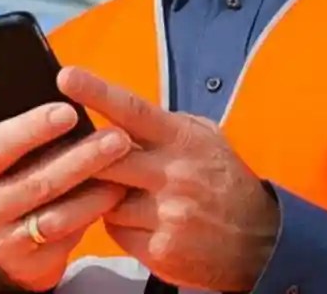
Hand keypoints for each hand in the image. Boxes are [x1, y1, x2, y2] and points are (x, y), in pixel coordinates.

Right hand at [0, 101, 133, 291]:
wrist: (0, 246)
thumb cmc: (9, 180)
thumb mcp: (2, 157)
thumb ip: (23, 132)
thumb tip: (62, 90)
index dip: (32, 128)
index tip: (69, 111)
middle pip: (37, 181)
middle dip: (81, 157)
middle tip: (117, 137)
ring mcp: (4, 240)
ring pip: (58, 214)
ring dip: (96, 189)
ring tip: (126, 166)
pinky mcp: (29, 265)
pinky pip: (69, 238)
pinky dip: (94, 214)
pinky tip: (116, 195)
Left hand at [58, 66, 279, 290]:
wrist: (259, 241)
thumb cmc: (224, 181)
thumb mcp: (206, 138)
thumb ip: (164, 124)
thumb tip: (118, 108)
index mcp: (182, 139)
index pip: (132, 110)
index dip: (97, 92)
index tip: (66, 77)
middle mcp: (174, 174)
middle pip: (105, 158)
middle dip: (82, 156)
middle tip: (66, 151)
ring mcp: (167, 214)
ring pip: (105, 198)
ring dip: (105, 195)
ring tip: (126, 194)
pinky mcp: (160, 249)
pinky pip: (115, 230)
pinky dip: (117, 224)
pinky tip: (139, 221)